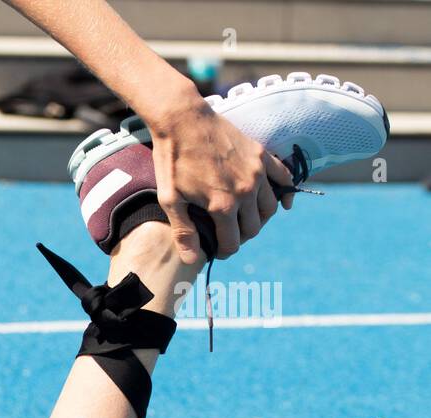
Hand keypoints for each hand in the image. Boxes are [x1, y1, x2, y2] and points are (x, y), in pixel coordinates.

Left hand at [150, 95, 295, 262]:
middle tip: (228, 235)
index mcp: (223, 205)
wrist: (183, 120)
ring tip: (244, 220)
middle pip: (253, 228)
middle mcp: (246, 191)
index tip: (217, 251)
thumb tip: (193, 261)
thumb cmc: (173, 160)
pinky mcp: (261, 156)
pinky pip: (284, 178)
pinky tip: (281, 202)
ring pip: (269, 208)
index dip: (224, 251)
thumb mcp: (170, 199)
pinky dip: (285, 193)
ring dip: (259, 219)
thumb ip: (184, 231)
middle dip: (241, 236)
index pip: (233, 242)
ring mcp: (257, 172)